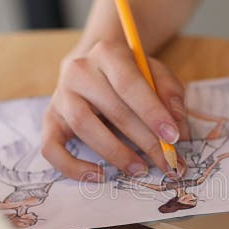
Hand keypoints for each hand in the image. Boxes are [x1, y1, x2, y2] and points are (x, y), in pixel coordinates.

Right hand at [41, 40, 190, 180]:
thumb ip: (170, 92)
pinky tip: (98, 176)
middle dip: (145, 141)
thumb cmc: (129, 74)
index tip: (174, 136)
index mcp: (107, 53)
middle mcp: (78, 71)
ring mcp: (60, 95)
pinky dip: (72, 166)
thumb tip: (178, 124)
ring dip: (116, 153)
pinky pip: (51, 147)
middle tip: (168, 163)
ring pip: (83, 127)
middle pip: (112, 109)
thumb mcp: (154, 72)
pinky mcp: (50, 119)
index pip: (129, 83)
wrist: (94, 67)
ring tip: (140, 169)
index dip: (152, 112)